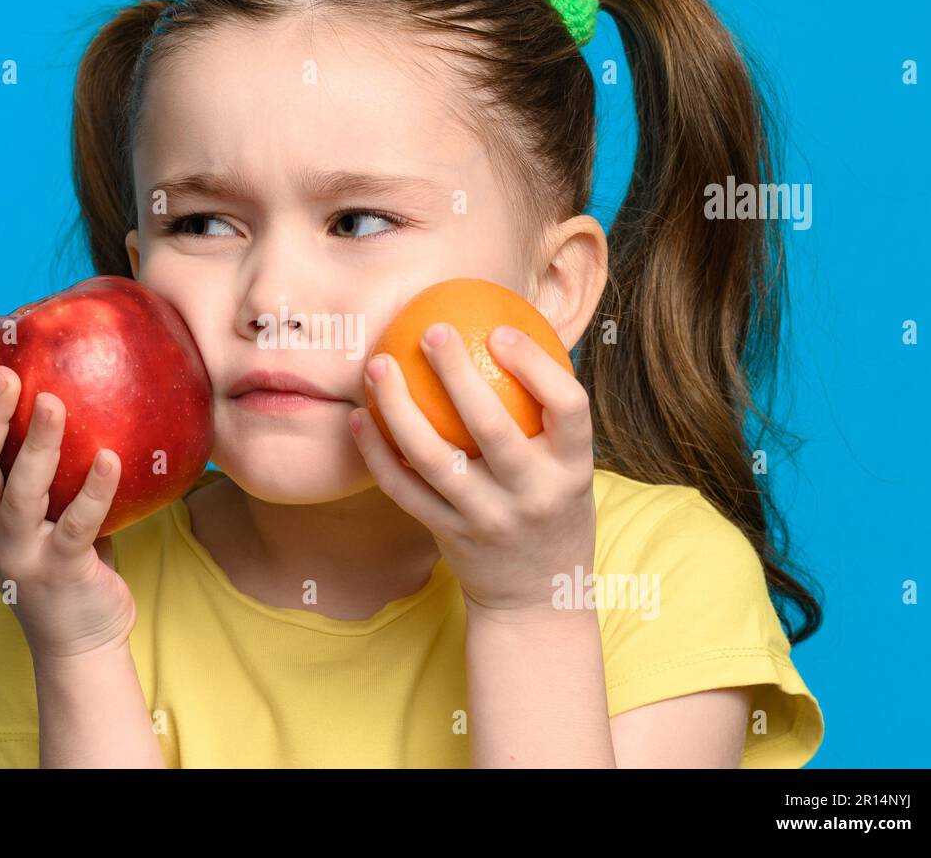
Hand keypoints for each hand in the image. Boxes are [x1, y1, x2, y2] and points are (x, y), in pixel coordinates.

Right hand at [0, 358, 136, 659]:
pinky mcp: (61, 573)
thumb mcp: (37, 510)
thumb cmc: (61, 557)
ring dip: (36, 445)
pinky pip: (78, 527)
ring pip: (21, 494)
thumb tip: (64, 384)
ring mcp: (20, 555)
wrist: (78, 640)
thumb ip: (37, 464)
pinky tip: (111, 458)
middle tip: (5, 372)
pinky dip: (94, 491)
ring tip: (53, 401)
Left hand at [349, 323, 596, 618]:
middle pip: (492, 427)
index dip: (536, 365)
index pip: (568, 407)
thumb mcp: (568, 468)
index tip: (500, 331)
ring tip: (378, 366)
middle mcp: (534, 494)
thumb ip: (546, 415)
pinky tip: (358, 419)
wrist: (536, 599)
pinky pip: (403, 490)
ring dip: (398, 409)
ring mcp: (488, 519)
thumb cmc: (550, 509)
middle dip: (457, 374)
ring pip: (434, 459)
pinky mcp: (449, 535)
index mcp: (573, 469)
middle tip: (430, 331)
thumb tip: (508, 331)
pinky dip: (376, 454)